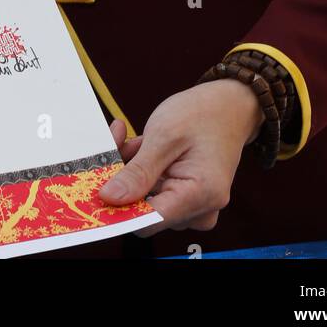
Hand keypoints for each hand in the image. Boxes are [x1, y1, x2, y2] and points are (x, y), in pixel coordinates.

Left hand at [99, 80, 263, 234]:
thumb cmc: (203, 114)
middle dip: (125, 177)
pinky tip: (146, 148)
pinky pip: (155, 195)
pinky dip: (144, 172)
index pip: (148, 221)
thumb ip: (138, 172)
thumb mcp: (165, 135)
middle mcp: (200, 209)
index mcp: (200, 194)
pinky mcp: (188, 200)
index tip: (98, 183)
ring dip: (134, 172)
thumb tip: (109, 199)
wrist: (229, 106)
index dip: (119, 206)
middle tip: (120, 141)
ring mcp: (195, 207)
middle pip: (144, 210)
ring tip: (140, 142)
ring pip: (146, 201)